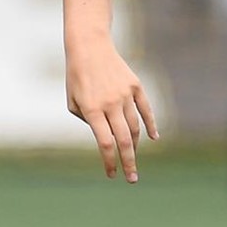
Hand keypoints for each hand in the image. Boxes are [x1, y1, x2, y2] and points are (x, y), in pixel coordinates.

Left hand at [66, 37, 158, 182]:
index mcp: (92, 109)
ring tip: (132, 157)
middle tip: (132, 179)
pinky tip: (153, 138)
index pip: (104, 143)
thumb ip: (88, 122)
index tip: (111, 174)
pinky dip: (151, 125)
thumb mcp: (72, 102)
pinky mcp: (135, 86)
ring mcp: (125, 94)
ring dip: (134, 145)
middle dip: (128, 163)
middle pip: (123, 140)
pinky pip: (146, 110)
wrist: (89, 47)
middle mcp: (110, 103)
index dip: (109, 162)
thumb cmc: (76, 77)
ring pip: (135, 127)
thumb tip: (106, 137)